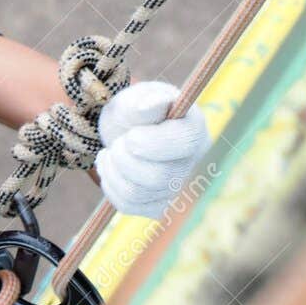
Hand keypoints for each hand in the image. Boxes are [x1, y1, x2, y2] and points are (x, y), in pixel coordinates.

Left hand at [94, 80, 211, 217]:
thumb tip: (147, 107)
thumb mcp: (137, 98)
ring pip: (137, 194)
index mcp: (195, 130)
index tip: (130, 136)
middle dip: (124, 158)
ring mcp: (177, 189)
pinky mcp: (158, 206)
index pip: (184, 143)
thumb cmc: (135, 112)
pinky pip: (127, 205)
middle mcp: (194, 163)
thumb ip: (144, 101)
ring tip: (110, 153)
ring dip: (112, 171)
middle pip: (158, 176)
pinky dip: (110, 186)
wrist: (126, 132)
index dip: (150, 143)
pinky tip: (112, 169)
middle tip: (117, 143)